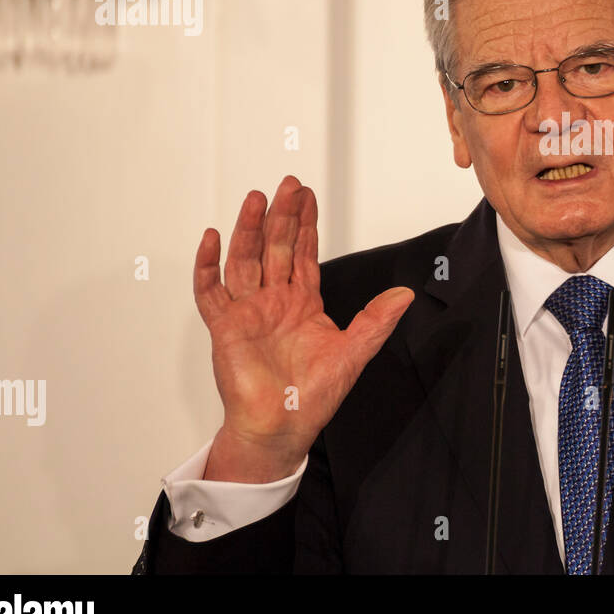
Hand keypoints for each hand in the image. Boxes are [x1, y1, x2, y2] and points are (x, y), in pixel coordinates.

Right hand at [194, 175, 413, 482]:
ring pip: (244, 260)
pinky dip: (208, 265)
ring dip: (248, 230)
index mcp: (302, 304)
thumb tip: (405, 295)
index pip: (302, 254)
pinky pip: (210, 290)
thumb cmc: (311, 397)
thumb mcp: (353, 352)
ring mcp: (247, 312)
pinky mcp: (224, 327)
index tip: (307, 196)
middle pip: (274, 248)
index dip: (305, 224)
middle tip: (287, 185)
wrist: (280, 428)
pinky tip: (212, 239)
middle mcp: (273, 302)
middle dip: (281, 216)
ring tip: (256, 200)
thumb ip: (377, 321)